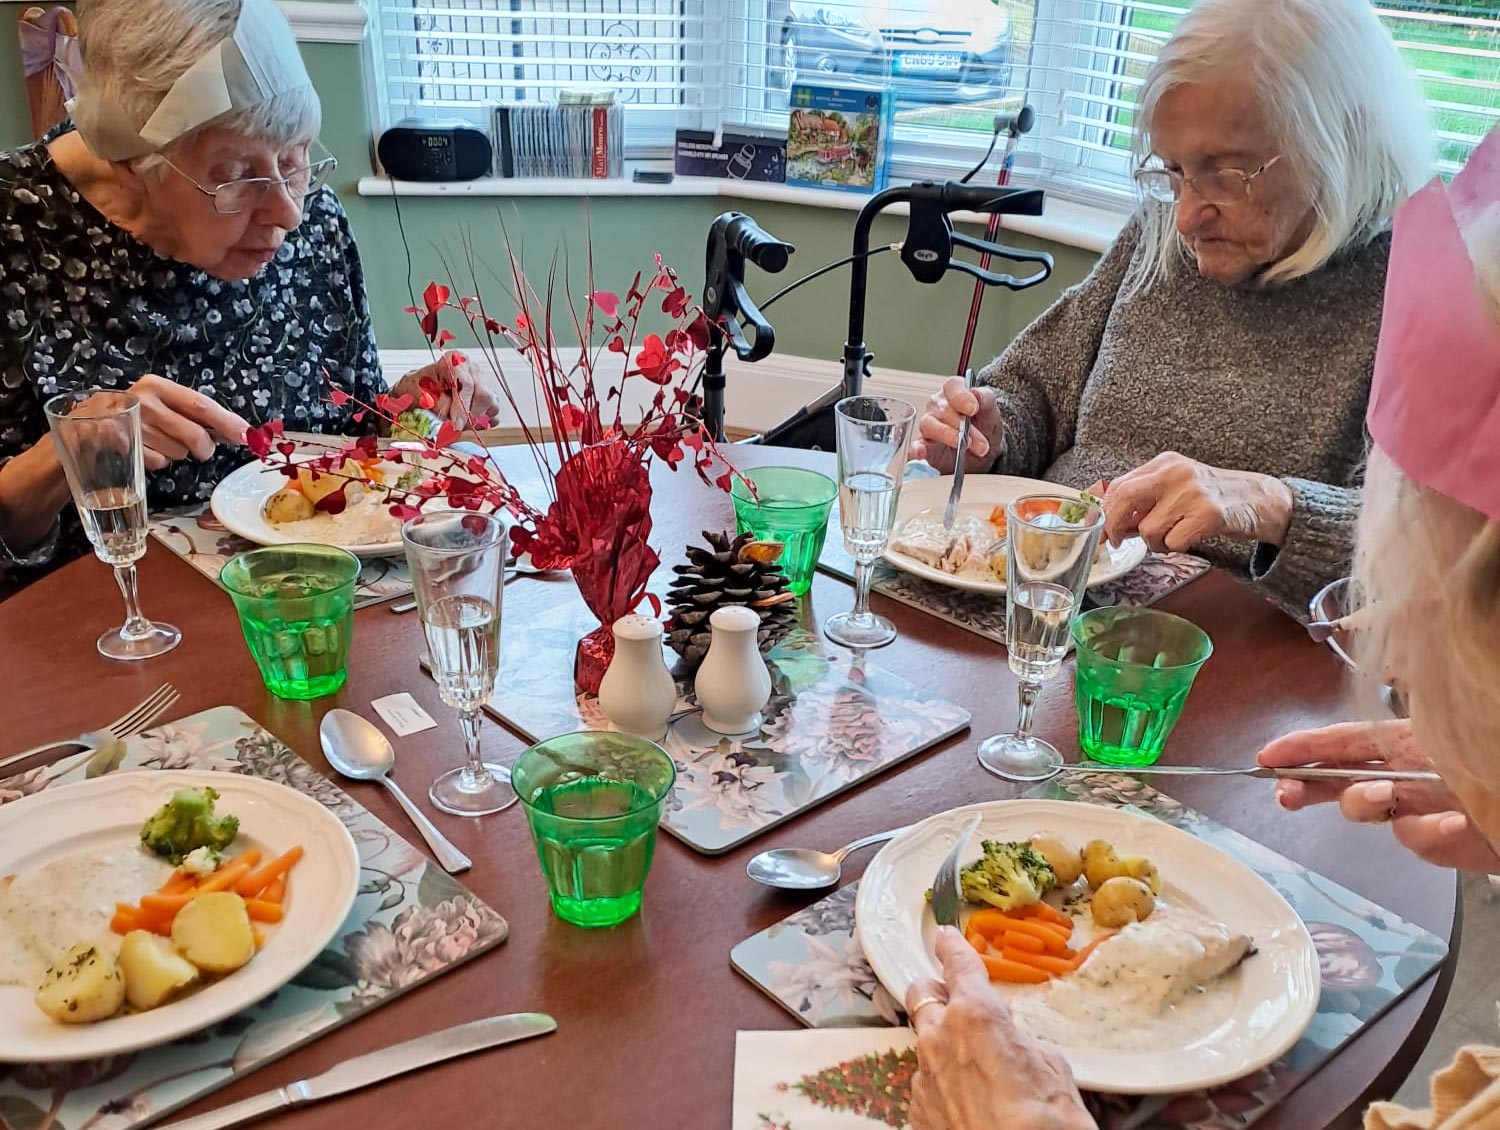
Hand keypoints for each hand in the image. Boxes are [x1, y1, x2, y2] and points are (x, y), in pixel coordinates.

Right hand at [121, 375, 248, 470]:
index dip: (227, 422)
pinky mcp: (120, 447)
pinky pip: (158, 463)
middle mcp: (143, 401)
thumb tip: (238, 432)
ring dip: (176, 453)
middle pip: (194, 435)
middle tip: (200, 448)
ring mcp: (130, 424)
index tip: (246, 436)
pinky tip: (145, 449)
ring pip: (177, 453)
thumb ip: (195, 414)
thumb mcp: (162, 403)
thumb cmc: (135, 413)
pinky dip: (158, 461)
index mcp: (158, 386)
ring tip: (158, 441)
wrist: (86, 421)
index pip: (201, 406)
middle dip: (204, 447)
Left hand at [391, 353, 499, 425]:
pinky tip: (466, 422)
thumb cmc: (417, 388)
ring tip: (458, 423)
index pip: (466, 384)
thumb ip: (438, 404)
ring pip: (492, 405)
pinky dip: (482, 422)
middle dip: (470, 415)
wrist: (417, 392)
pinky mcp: (488, 398)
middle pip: (483, 395)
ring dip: (476, 419)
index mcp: (454, 361)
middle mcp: (472, 369)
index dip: (462, 407)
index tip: (456, 424)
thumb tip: (452, 417)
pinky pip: (493, 414)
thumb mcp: (420, 394)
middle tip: (456, 427)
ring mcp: (482, 383)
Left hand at [905, 927, 1094, 1129]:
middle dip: (936, 993)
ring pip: (925, 1044)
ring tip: (973, 1068)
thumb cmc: (1047, 1124)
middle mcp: (940, 1039)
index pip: (958, 965)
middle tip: (955, 1001)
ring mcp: (924, 1078)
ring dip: (943, 1045)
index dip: (952, 947)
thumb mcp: (1055, 1071)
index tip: (944, 935)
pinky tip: (968, 1104)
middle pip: (923, 996)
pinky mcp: (917, 1112)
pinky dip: (943, 1086)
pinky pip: (927, 1085)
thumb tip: (1019, 1048)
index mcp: (975, 1016)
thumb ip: (1028, 1046)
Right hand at [912, 376, 1002, 474]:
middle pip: (943, 410)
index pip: (952, 387)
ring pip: (928, 425)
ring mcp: (929, 426)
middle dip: (963, 426)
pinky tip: (922, 453)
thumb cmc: (984, 425)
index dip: (961, 396)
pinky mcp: (923, 447)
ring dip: (947, 436)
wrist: (984, 450)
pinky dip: (916, 449)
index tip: (973, 409)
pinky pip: (915, 446)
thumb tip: (976, 393)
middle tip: (980, 441)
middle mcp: (937, 407)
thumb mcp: (991, 411)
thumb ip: (985, 399)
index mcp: (954, 392)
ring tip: (963, 446)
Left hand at [1101, 452, 1293, 551]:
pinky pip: (1173, 542)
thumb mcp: (1177, 486)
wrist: (1259, 500)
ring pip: (1149, 528)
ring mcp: (1192, 492)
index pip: (1121, 485)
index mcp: (1164, 463)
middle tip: (1118, 541)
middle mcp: (1176, 472)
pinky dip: (1175, 548)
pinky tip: (1189, 539)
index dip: (1107, 511)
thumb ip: (1147, 499)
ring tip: (1173, 537)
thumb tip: (1114, 523)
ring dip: (1156, 543)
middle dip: (1115, 525)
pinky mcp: (1208, 514)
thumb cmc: (1212, 498)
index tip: (1106, 531)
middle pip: (1126, 499)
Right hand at [1259, 720, 1499, 872]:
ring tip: (1385, 793)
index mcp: (1399, 740)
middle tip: (1286, 796)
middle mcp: (1400, 772)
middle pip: (1336, 779)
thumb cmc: (1487, 760)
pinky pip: (1414, 838)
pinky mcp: (1432, 842)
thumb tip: (1348, 734)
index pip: (1340, 742)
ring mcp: (1412, 808)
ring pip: (1364, 810)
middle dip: (1304, 786)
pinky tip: (1452, 822)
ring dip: (1364, 801)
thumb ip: (1393, 737)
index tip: (1267, 757)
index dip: (1301, 749)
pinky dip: (1428, 831)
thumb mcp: (1440, 734)